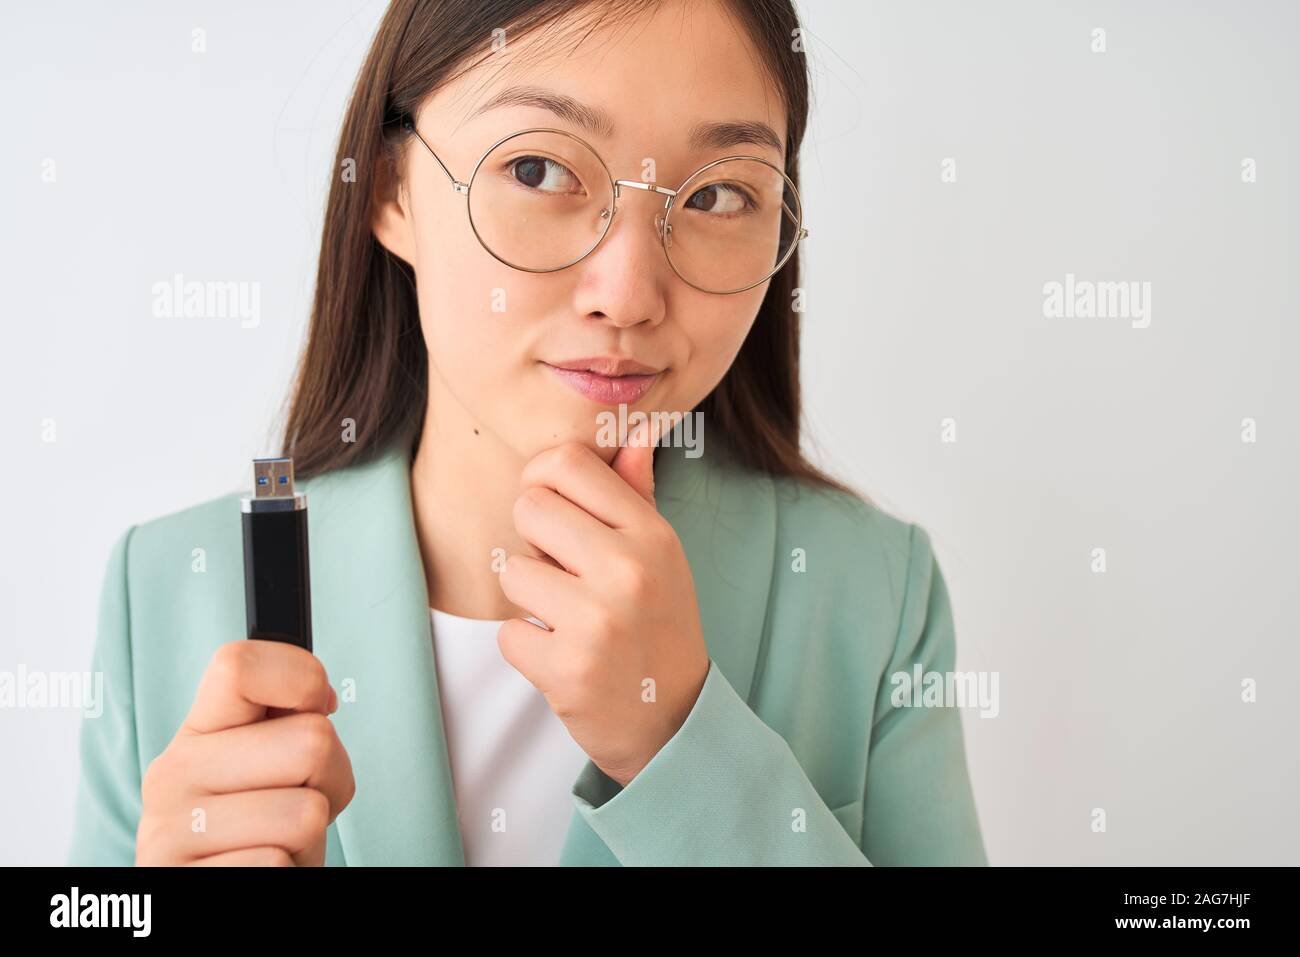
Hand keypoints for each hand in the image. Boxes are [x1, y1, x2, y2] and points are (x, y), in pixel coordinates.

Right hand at [135, 640, 355, 865]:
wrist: (226, 893)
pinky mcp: (182, 883)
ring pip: (307, 813)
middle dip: (331, 780)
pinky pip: (279, 865)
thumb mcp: (269, 765)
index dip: (303, 677)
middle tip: (299, 804)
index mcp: (197, 730)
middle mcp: (172, 773)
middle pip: (312, 741)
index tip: (318, 707)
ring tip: (279, 845)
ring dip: (311, 839)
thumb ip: (289, 723)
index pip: (240, 665)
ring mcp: (168, 832)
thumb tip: (322, 697)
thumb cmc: (262, 830)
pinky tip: (262, 873)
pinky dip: (289, 874)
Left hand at [497, 419, 710, 787]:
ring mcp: (596, 620)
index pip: (566, 463)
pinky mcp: (566, 669)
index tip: (552, 510)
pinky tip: (565, 655)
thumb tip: (632, 435)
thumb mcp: (662, 556)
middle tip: (564, 573)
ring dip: (531, 599)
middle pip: (529, 507)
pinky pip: (507, 633)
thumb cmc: (659, 624)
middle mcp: (627, 569)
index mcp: (651, 534)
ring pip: (513, 572)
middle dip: (535, 540)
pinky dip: (527, 647)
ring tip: (570, 618)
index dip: (543, 480)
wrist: (673, 719)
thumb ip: (636, 495)